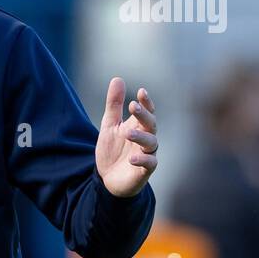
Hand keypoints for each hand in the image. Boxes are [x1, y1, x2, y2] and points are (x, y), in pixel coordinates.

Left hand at [95, 78, 157, 197]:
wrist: (107, 179)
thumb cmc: (112, 150)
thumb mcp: (109, 125)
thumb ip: (113, 105)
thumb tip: (118, 78)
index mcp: (138, 126)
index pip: (147, 111)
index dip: (146, 102)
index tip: (141, 92)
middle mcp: (146, 138)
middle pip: (151, 123)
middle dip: (144, 114)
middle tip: (132, 106)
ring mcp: (147, 154)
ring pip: (151, 142)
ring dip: (141, 136)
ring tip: (127, 133)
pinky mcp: (145, 170)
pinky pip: (149, 163)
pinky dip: (142, 160)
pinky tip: (132, 158)